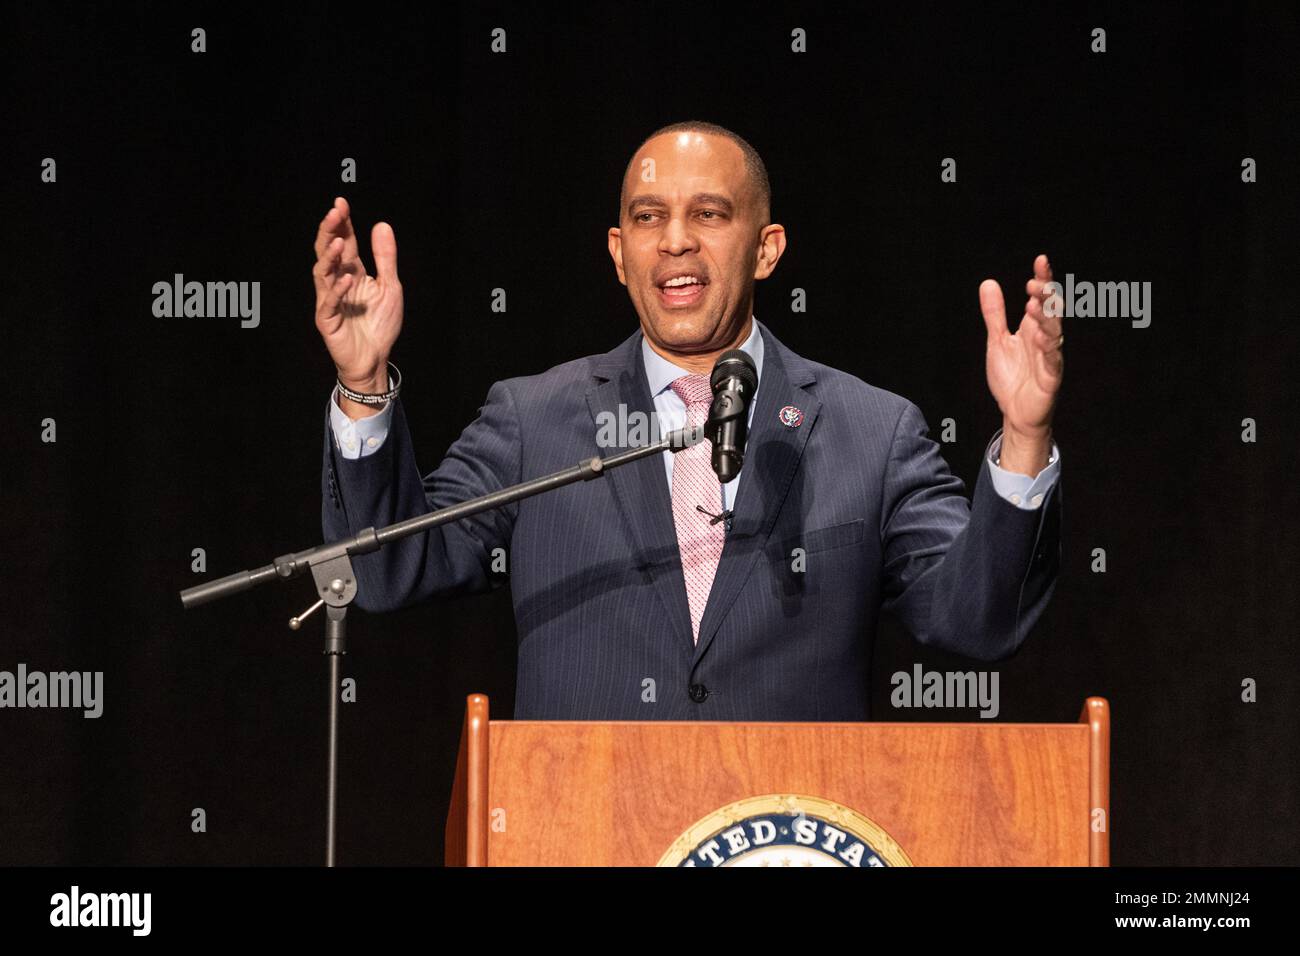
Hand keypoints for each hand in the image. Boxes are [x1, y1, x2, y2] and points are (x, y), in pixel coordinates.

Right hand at [312, 196, 402, 392]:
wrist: (375, 358)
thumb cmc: (380, 324)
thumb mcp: (390, 286)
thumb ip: (385, 257)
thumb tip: (381, 224)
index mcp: (352, 272)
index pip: (344, 242)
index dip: (342, 223)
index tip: (341, 203)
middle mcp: (337, 282)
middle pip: (328, 251)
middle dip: (330, 231)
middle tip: (334, 212)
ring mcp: (329, 300)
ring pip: (322, 273)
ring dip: (329, 256)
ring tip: (337, 241)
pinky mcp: (327, 319)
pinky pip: (330, 302)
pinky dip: (337, 289)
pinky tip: (347, 278)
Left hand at [980, 254, 1062, 438]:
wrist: (1015, 412)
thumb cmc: (1011, 377)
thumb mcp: (997, 341)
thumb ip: (994, 314)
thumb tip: (988, 283)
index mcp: (1033, 328)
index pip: (1041, 299)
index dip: (1043, 279)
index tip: (1041, 260)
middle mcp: (1045, 339)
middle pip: (1051, 312)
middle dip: (1045, 296)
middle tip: (1033, 283)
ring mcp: (1050, 357)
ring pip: (1054, 333)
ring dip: (1045, 318)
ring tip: (1033, 304)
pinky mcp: (1051, 377)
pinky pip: (1052, 360)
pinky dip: (1048, 347)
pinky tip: (1041, 336)